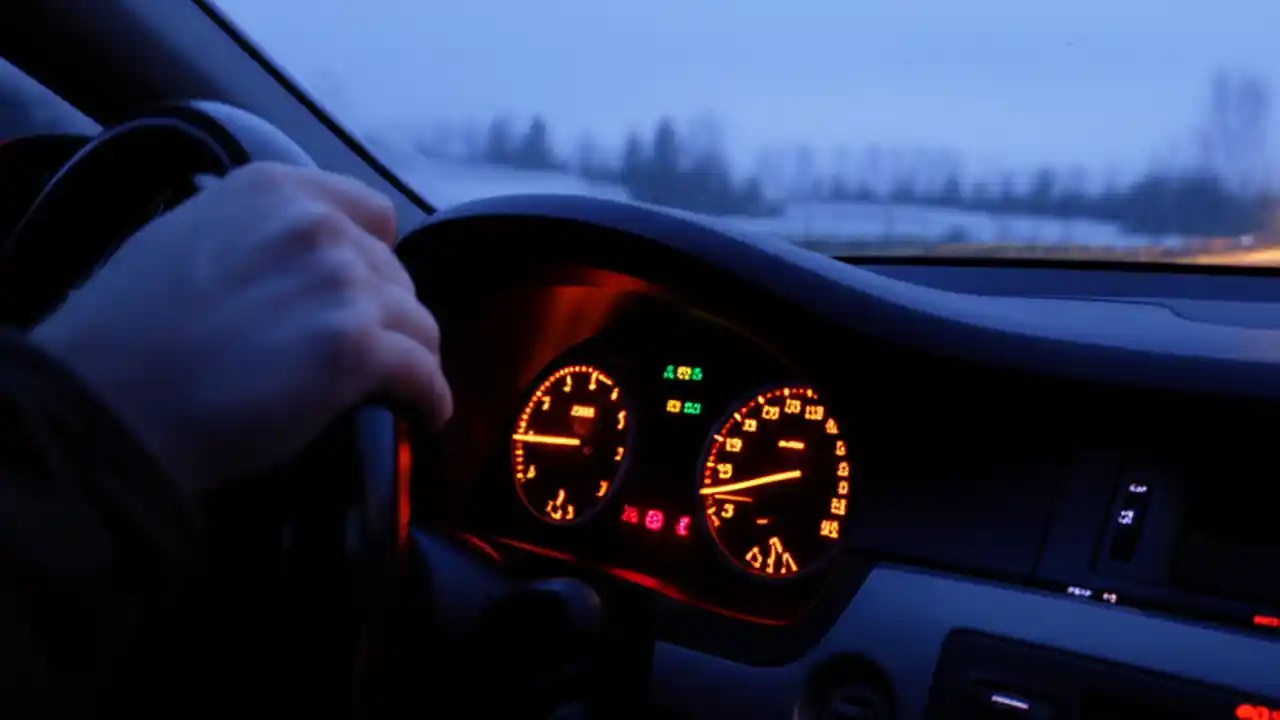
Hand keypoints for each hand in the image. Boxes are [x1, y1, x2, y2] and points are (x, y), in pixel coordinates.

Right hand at [30, 162, 451, 490]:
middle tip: (367, 355)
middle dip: (387, 316)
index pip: (371, 213)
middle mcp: (315, 227)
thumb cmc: (127, 337)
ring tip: (400, 389)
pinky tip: (424, 414)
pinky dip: (430, 399)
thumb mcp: (187, 239)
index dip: (375, 259)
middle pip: (396, 275)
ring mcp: (340, 286)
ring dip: (411, 358)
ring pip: (419, 325)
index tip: (368, 292)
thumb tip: (300, 262)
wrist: (107, 404)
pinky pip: (424, 375)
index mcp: (272, 190)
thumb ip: (258, 237)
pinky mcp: (355, 349)